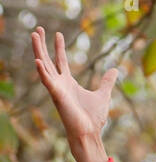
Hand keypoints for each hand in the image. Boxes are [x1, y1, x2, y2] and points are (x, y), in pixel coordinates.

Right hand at [31, 27, 117, 161]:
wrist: (90, 133)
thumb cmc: (93, 118)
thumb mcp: (103, 94)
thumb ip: (106, 82)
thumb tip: (114, 70)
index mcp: (68, 83)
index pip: (61, 61)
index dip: (58, 47)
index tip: (57, 33)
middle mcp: (60, 84)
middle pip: (48, 60)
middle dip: (43, 44)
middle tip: (38, 28)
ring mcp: (57, 89)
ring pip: (44, 66)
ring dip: (38, 51)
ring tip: (34, 36)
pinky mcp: (57, 96)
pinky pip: (47, 82)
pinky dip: (42, 72)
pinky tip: (37, 60)